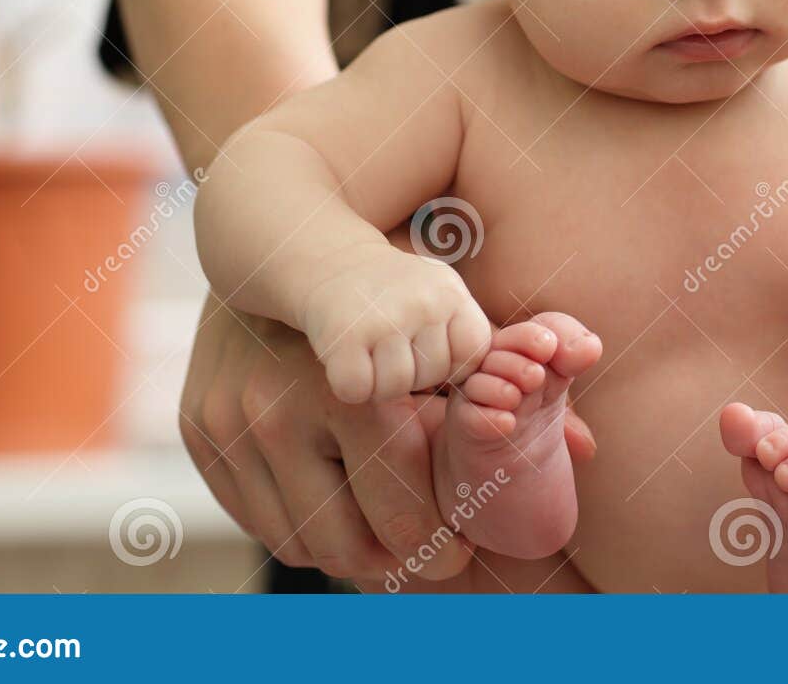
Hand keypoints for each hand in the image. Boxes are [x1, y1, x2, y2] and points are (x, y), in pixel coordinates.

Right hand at [178, 290, 595, 579]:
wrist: (277, 223)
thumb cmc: (394, 280)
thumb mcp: (456, 323)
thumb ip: (515, 385)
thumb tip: (588, 448)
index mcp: (358, 390)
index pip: (405, 515)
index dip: (442, 542)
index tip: (463, 547)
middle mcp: (284, 408)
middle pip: (350, 542)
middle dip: (399, 565)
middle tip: (429, 559)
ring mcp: (232, 420)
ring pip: (300, 541)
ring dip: (348, 557)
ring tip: (386, 546)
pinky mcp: (199, 426)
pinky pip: (255, 517)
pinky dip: (299, 529)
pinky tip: (336, 511)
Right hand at [299, 245, 491, 402]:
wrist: (333, 260)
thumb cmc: (395, 293)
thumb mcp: (440, 295)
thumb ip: (465, 332)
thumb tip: (503, 386)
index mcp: (452, 294)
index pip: (472, 357)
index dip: (450, 364)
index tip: (426, 349)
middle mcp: (424, 304)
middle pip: (432, 376)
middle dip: (411, 372)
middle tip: (389, 346)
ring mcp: (384, 319)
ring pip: (395, 387)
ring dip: (379, 381)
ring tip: (369, 351)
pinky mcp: (344, 336)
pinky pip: (358, 389)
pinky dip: (349, 385)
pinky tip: (346, 359)